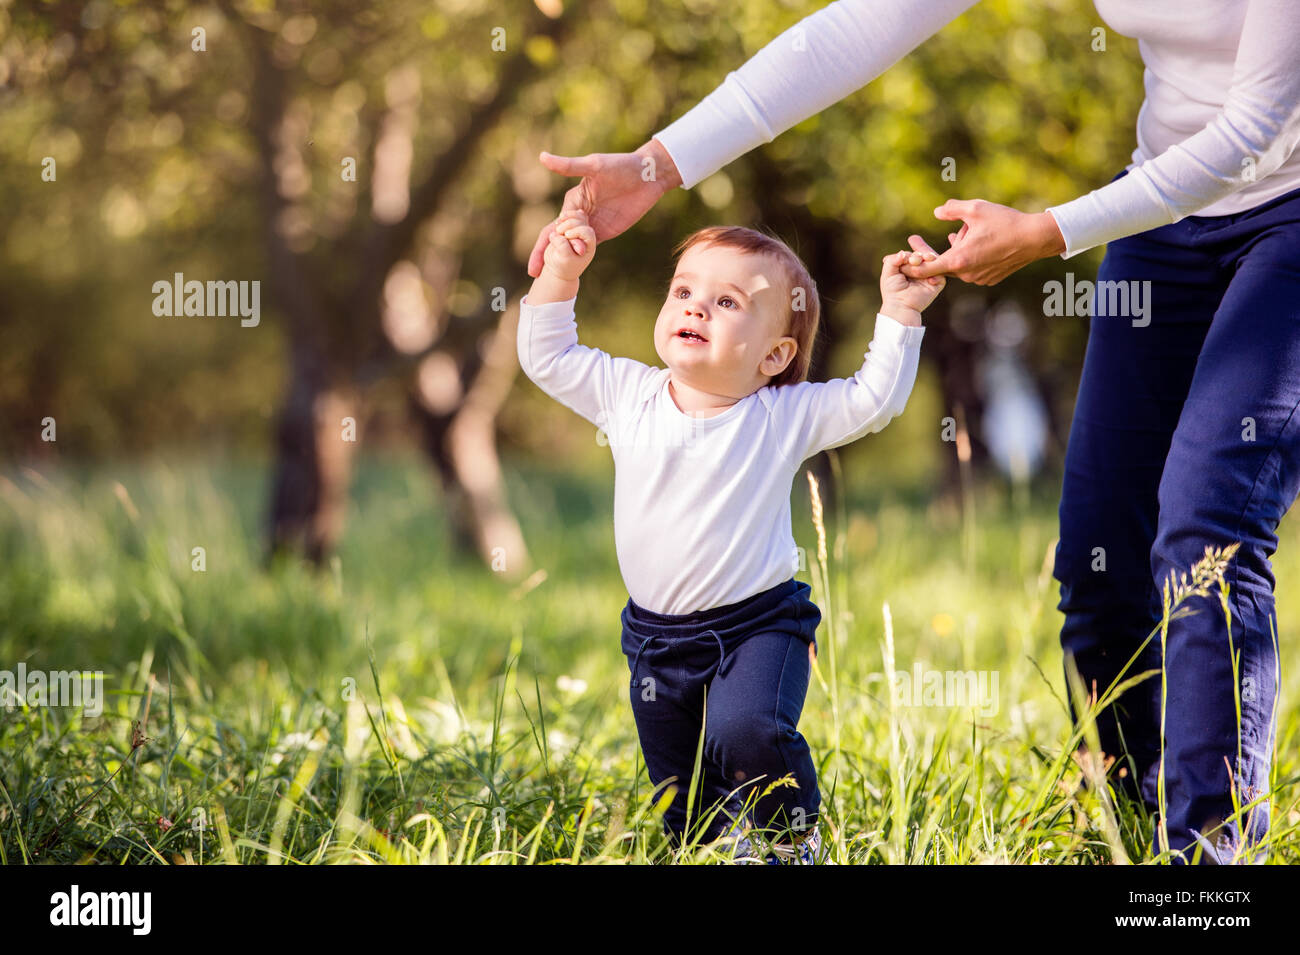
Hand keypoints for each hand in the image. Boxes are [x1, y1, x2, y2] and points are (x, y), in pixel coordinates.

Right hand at [525, 139, 681, 277]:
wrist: (647, 176)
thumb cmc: (620, 165)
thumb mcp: (594, 165)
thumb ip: (568, 166)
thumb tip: (542, 157)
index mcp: (573, 201)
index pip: (555, 224)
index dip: (547, 240)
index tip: (547, 251)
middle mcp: (579, 214)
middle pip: (557, 239)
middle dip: (543, 255)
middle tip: (534, 273)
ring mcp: (592, 225)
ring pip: (570, 246)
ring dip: (560, 260)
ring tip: (547, 278)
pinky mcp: (605, 232)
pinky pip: (588, 248)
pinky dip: (578, 259)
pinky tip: (569, 271)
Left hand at [880, 236, 945, 323]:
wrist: (900, 306)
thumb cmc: (892, 291)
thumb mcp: (888, 273)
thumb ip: (893, 260)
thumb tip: (903, 252)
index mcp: (909, 265)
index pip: (913, 254)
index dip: (910, 255)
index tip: (904, 259)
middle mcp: (920, 269)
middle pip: (924, 256)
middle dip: (920, 256)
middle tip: (914, 261)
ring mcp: (929, 276)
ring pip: (934, 263)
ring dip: (929, 261)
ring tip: (921, 264)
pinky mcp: (936, 284)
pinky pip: (941, 276)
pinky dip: (937, 275)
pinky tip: (930, 279)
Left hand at [901, 200, 1066, 285]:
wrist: (1035, 238)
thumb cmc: (1005, 222)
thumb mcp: (976, 209)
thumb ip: (952, 209)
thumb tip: (937, 211)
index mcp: (959, 259)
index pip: (926, 268)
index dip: (912, 266)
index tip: (900, 264)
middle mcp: (967, 274)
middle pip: (945, 263)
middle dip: (949, 246)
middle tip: (960, 230)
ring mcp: (978, 279)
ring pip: (960, 265)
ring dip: (961, 250)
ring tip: (974, 232)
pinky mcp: (989, 280)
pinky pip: (972, 269)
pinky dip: (972, 257)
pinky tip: (982, 242)